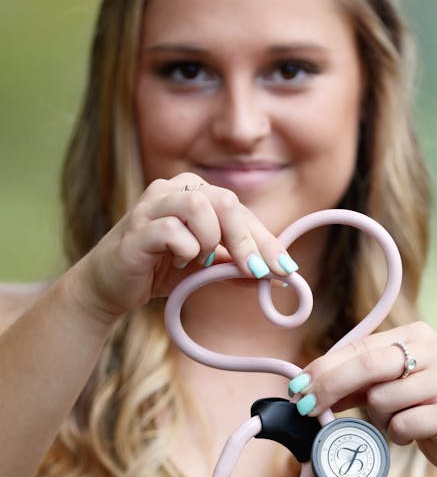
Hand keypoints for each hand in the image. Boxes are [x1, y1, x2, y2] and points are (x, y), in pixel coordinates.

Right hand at [67, 173, 298, 322]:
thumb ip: (235, 267)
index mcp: (195, 192)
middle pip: (226, 202)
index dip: (267, 241)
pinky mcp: (136, 228)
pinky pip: (172, 230)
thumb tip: (274, 276)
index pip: (240, 211)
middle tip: (258, 273)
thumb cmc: (158, 269)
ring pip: (200, 207)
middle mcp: (174, 190)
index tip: (287, 269)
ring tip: (200, 263)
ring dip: (211, 242)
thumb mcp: (205, 270)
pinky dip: (185, 250)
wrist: (109, 287)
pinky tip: (179, 262)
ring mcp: (152, 205)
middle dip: (248, 241)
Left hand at [289, 321, 436, 476]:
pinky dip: (396, 434)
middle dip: (330, 387)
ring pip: (382, 399)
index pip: (359, 347)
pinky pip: (401, 425)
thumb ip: (352, 382)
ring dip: (378, 418)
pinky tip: (412, 433)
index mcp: (416, 334)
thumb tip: (306, 388)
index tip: (298, 386)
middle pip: (368, 366)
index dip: (324, 367)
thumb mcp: (386, 386)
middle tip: (307, 408)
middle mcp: (434, 349)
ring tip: (398, 420)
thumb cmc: (420, 407)